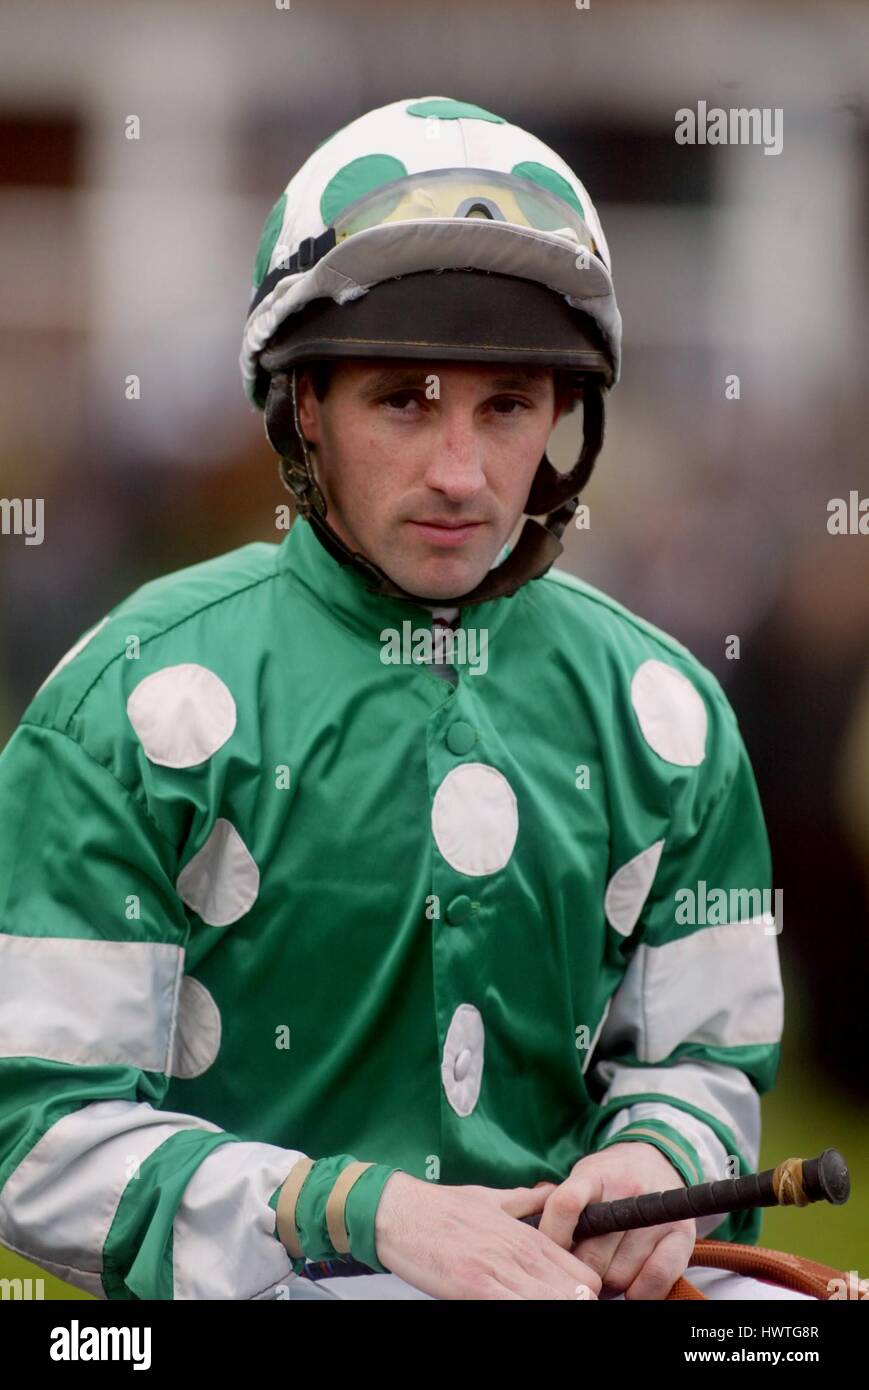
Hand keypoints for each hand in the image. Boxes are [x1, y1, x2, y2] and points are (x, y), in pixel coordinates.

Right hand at [374, 1171, 602, 1299]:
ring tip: (533, 1303)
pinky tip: (510, 1305)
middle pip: (577, 1294)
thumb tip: (551, 1193)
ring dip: (553, 1306)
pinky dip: (523, 1311)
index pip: (583, 1274)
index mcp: (527, 1234)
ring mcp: (498, 1270)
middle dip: (572, 1303)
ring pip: (553, 1301)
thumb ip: (525, 1201)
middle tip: (557, 1303)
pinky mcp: (474, 1286)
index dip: (583, 1293)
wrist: (398, 1211)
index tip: (573, 1297)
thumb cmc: (441, 1207)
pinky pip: (515, 1308)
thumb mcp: (491, 1198)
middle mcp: (519, 1252)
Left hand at [537, 1142, 695, 1299]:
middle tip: (578, 1270)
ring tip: (606, 1271)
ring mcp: (657, 1215)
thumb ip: (562, 1210)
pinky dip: (640, 1293)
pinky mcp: (682, 1235)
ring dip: (608, 1284)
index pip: (565, 1204)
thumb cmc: (606, 1180)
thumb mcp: (580, 1179)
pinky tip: (631, 1289)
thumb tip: (541, 1253)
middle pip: (592, 1256)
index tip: (545, 1253)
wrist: (654, 1160)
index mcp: (594, 1174)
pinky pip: (656, 1279)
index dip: (551, 1237)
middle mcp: (628, 1191)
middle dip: (580, 1271)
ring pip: (619, 1275)